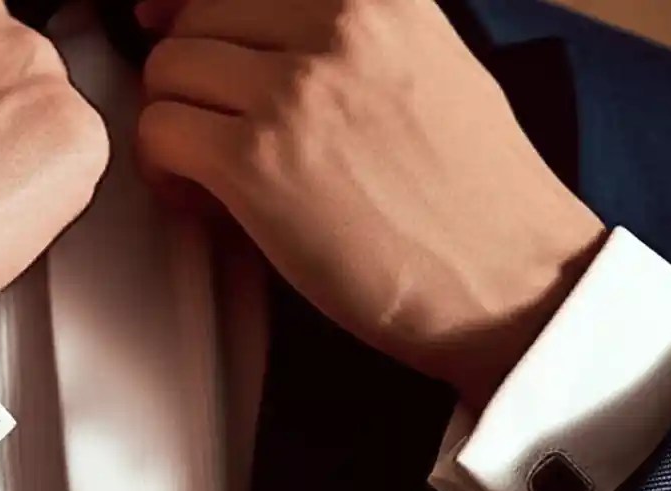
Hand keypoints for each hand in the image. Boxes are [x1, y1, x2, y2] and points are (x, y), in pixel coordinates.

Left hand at [136, 0, 603, 407]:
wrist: (510, 283)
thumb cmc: (475, 195)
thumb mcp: (429, 63)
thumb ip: (349, 35)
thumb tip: (258, 33)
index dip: (190, 3)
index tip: (165, 19)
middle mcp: (337, 25)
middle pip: (196, 17)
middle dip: (189, 75)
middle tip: (209, 125)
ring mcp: (294, 92)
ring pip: (167, 70)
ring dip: (174, 121)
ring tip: (209, 170)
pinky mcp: (258, 164)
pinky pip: (159, 133)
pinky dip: (164, 169)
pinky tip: (202, 198)